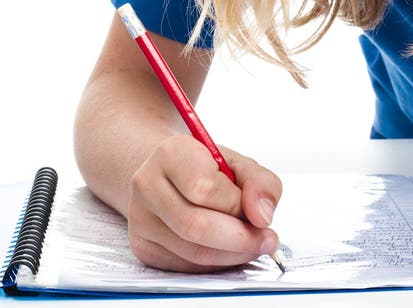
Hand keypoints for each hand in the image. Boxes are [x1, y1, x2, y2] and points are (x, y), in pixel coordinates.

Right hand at [127, 134, 281, 271]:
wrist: (166, 173)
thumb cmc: (204, 166)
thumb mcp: (237, 162)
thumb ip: (260, 182)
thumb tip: (262, 215)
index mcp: (171, 153)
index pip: (206, 189)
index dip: (239, 206)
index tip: (260, 215)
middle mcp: (148, 184)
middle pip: (196, 227)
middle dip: (240, 240)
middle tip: (266, 240)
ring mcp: (140, 218)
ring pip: (192, 253)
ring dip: (231, 255)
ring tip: (251, 245)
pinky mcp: (143, 246)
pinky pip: (185, 266)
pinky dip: (214, 264)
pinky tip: (227, 250)